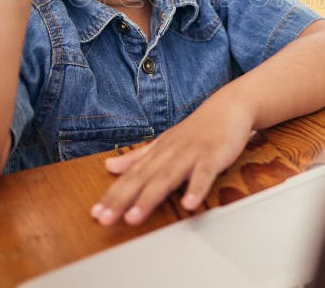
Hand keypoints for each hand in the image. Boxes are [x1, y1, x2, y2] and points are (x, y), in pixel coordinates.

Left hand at [90, 87, 255, 225]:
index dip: (113, 195)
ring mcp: (191, 153)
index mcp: (158, 152)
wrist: (229, 106)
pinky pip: (204, 173)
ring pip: (167, 177)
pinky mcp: (213, 155)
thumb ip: (138, 156)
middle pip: (143, 178)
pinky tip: (188, 204)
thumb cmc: (197, 129)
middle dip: (122, 200)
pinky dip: (196, 188)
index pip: (131, 176)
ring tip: (134, 217)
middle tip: (105, 219)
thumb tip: (110, 166)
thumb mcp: (164, 142)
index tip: (96, 213)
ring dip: (150, 197)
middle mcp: (170, 152)